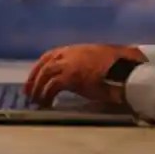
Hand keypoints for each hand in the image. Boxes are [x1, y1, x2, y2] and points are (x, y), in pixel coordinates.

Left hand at [23, 43, 146, 106]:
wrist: (127, 69)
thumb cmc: (120, 65)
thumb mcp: (103, 61)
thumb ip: (91, 64)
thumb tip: (90, 73)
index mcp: (78, 49)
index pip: (52, 54)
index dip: (41, 66)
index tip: (35, 77)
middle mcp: (71, 53)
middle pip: (45, 63)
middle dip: (34, 78)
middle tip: (27, 92)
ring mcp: (70, 64)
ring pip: (46, 74)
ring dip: (38, 88)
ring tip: (35, 101)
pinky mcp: (72, 77)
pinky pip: (52, 86)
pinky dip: (47, 95)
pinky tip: (46, 104)